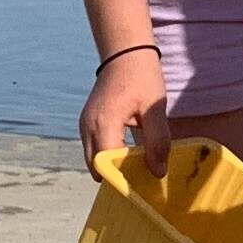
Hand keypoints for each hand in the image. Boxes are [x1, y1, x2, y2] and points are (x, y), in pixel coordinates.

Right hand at [80, 45, 169, 171]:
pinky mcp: (87, 125)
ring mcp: (85, 126)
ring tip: (137, 171)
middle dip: (117, 178)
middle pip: (97, 168)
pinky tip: (129, 157)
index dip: (122, 179)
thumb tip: (157, 173)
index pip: (107, 164)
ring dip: (113, 168)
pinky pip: (95, 150)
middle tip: (141, 183)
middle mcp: (88, 127)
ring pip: (94, 161)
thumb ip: (158, 141)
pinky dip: (109, 158)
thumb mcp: (154, 108)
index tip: (141, 189)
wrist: (125, 53)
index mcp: (103, 122)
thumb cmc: (141, 77)